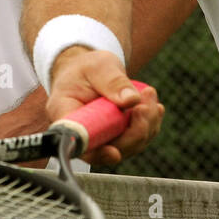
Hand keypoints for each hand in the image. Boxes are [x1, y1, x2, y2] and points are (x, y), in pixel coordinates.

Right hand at [47, 46, 162, 166]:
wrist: (89, 70)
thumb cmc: (87, 67)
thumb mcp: (99, 66)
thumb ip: (113, 82)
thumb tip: (132, 100)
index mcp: (65, 113)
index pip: (77, 142)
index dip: (96, 153)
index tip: (114, 152)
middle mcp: (81, 132)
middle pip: (107, 149)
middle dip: (133, 132)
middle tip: (146, 106)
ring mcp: (100, 138)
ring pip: (127, 147)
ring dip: (146, 126)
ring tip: (149, 96)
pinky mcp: (116, 137)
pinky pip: (136, 140)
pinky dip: (149, 125)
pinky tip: (153, 106)